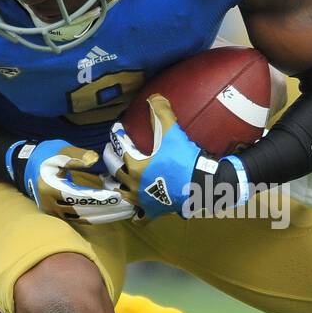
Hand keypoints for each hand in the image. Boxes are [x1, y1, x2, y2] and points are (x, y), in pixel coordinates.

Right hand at [15, 138, 135, 223]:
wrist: (25, 166)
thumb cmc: (45, 155)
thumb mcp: (60, 150)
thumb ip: (77, 156)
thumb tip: (94, 159)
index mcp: (51, 187)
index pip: (80, 196)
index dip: (99, 198)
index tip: (117, 197)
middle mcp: (51, 204)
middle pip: (83, 211)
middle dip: (106, 210)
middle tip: (126, 208)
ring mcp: (53, 211)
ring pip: (81, 218)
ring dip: (102, 216)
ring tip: (121, 213)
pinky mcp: (56, 214)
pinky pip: (77, 219)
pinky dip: (93, 217)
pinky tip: (108, 215)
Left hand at [104, 95, 234, 219]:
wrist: (201, 185)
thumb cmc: (184, 159)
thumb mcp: (173, 134)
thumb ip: (161, 113)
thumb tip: (153, 97)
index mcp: (135, 166)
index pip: (120, 147)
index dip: (118, 135)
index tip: (117, 129)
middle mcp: (134, 184)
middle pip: (115, 171)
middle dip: (111, 159)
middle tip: (110, 151)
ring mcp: (142, 200)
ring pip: (121, 194)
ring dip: (117, 185)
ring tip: (115, 179)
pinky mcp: (153, 211)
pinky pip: (140, 216)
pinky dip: (137, 213)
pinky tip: (136, 209)